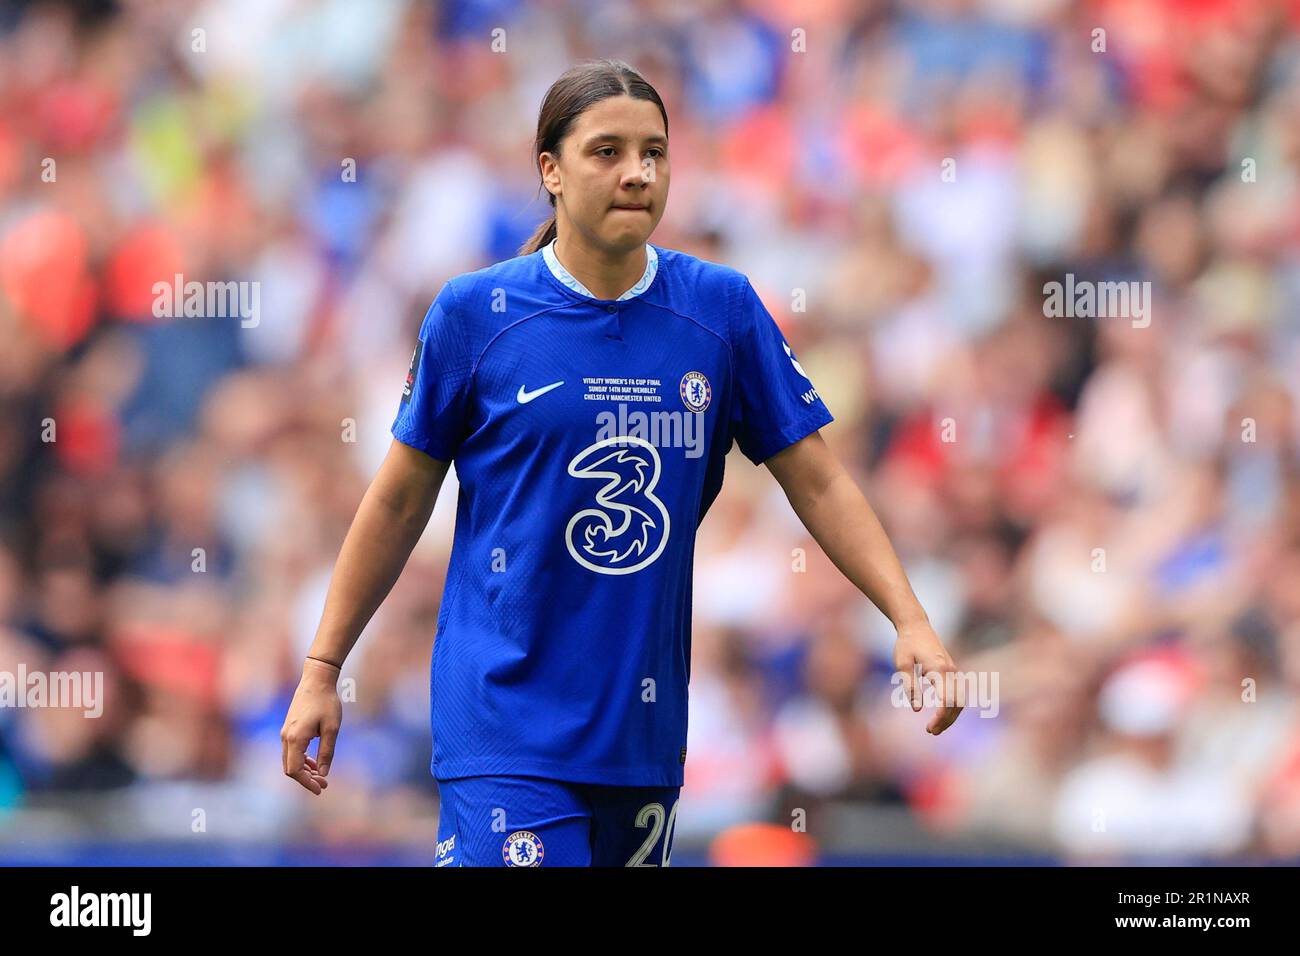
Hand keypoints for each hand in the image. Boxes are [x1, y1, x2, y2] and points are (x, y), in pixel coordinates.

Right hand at [281, 658, 342, 793]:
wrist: (317, 680)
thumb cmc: (327, 702)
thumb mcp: (332, 728)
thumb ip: (327, 752)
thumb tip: (324, 773)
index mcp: (295, 738)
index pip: (294, 770)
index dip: (306, 782)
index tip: (320, 789)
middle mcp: (285, 737)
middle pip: (290, 768)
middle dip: (306, 779)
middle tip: (324, 784)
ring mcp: (285, 732)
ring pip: (290, 760)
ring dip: (304, 770)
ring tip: (321, 775)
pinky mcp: (289, 728)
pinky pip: (291, 751)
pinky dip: (302, 760)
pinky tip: (315, 762)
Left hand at [893, 620, 962, 735]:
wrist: (916, 626)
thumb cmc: (906, 644)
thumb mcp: (902, 664)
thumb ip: (910, 686)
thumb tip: (917, 709)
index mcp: (939, 670)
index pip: (947, 700)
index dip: (941, 717)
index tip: (929, 728)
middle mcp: (951, 671)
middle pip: (957, 703)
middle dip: (946, 721)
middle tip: (931, 732)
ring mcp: (954, 671)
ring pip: (960, 700)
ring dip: (951, 716)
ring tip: (935, 728)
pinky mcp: (952, 671)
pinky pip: (958, 694)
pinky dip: (952, 707)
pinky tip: (941, 715)